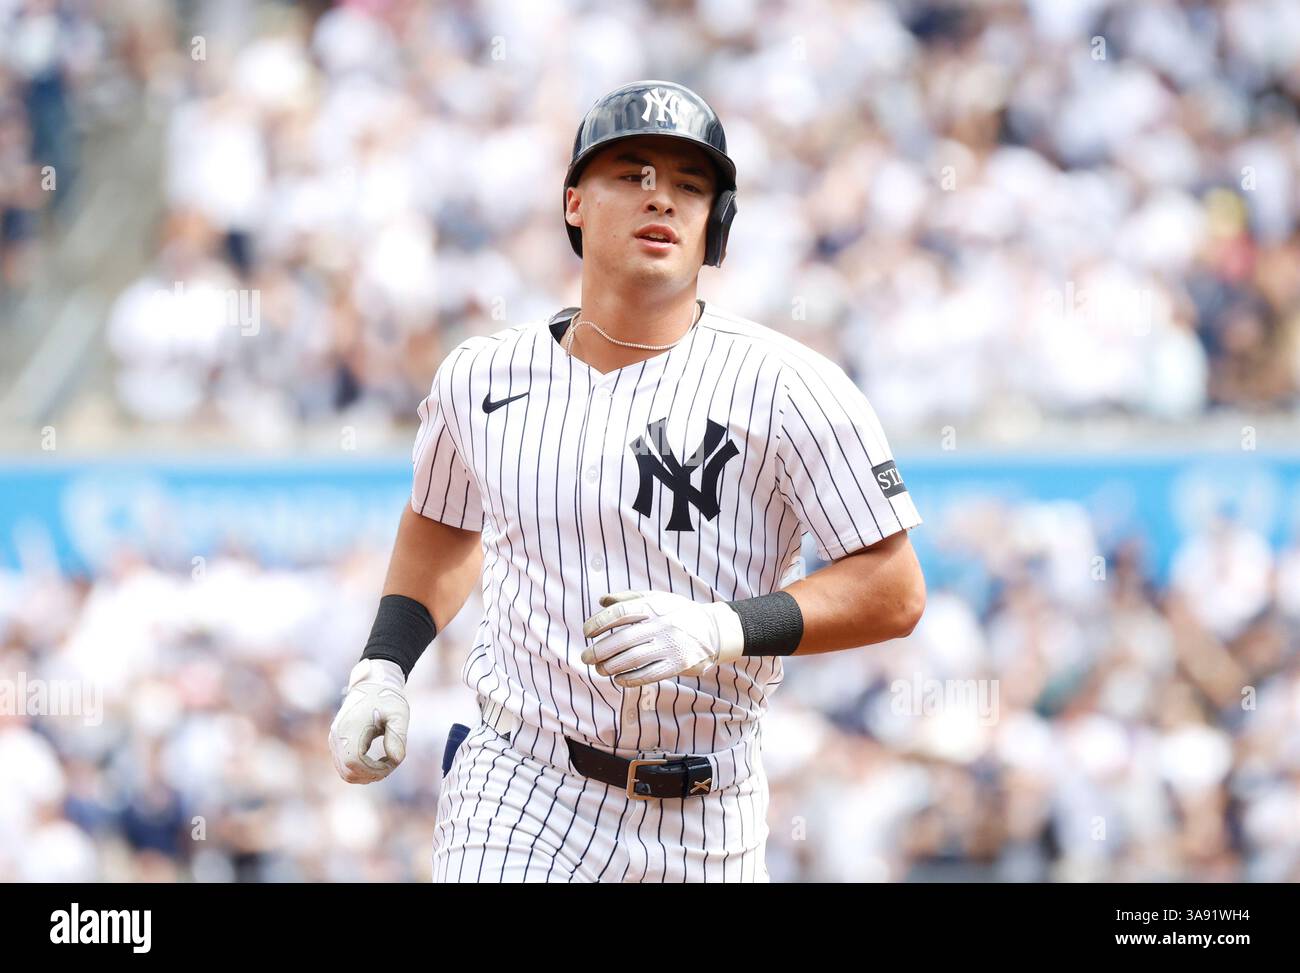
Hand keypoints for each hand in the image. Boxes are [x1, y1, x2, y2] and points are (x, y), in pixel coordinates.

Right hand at [328, 659, 409, 783]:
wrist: (372, 683)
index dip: (374, 770)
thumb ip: (398, 736)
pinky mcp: (338, 743)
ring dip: (366, 774)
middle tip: (391, 763)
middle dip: (372, 775)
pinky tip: (377, 761)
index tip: (392, 761)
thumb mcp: (399, 714)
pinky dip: (361, 769)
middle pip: (348, 772)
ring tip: (385, 762)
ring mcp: (335, 740)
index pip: (354, 763)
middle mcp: (338, 736)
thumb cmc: (387, 698)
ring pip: (345, 773)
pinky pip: (345, 766)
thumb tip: (396, 760)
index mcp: (351, 728)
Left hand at [581, 591, 743, 687]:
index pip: (620, 613)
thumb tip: (601, 600)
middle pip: (623, 639)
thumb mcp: (657, 598)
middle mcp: (661, 625)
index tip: (586, 632)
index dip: (599, 622)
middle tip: (585, 657)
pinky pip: (649, 674)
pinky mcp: (677, 664)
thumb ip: (629, 598)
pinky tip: (618, 679)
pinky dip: (630, 678)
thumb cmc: (678, 612)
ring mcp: (670, 645)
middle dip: (600, 650)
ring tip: (599, 669)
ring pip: (633, 659)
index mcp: (654, 606)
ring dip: (611, 666)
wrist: (714, 630)